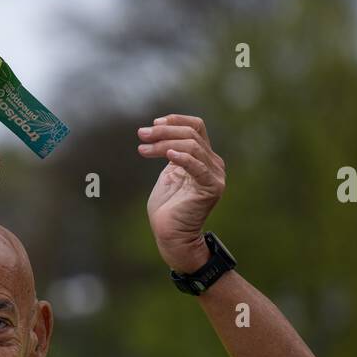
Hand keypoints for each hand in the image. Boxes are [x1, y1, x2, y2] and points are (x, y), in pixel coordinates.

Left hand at [137, 114, 225, 272]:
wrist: (171, 235)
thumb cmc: (167, 208)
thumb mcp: (168, 174)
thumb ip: (170, 153)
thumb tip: (157, 131)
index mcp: (203, 158)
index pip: (196, 127)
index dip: (176, 120)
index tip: (153, 123)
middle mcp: (213, 164)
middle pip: (191, 134)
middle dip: (163, 132)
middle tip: (141, 135)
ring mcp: (215, 175)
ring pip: (191, 146)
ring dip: (164, 143)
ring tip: (144, 149)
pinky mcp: (211, 187)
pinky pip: (198, 167)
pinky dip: (182, 158)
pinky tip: (167, 156)